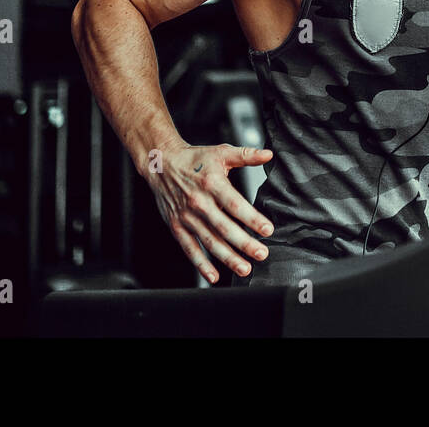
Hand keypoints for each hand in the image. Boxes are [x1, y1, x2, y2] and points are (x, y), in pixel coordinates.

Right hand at [143, 142, 274, 283]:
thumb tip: (268, 155)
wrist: (161, 163)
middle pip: (224, 228)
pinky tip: (213, 276)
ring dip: (228, 258)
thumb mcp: (221, 152)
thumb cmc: (194, 159)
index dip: (252, 219)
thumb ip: (246, 155)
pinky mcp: (177, 226)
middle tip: (261, 254)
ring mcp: (187, 216)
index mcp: (212, 184)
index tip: (267, 230)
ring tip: (245, 268)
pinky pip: (190, 248)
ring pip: (210, 242)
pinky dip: (201, 264)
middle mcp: (199, 202)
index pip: (235, 204)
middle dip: (244, 243)